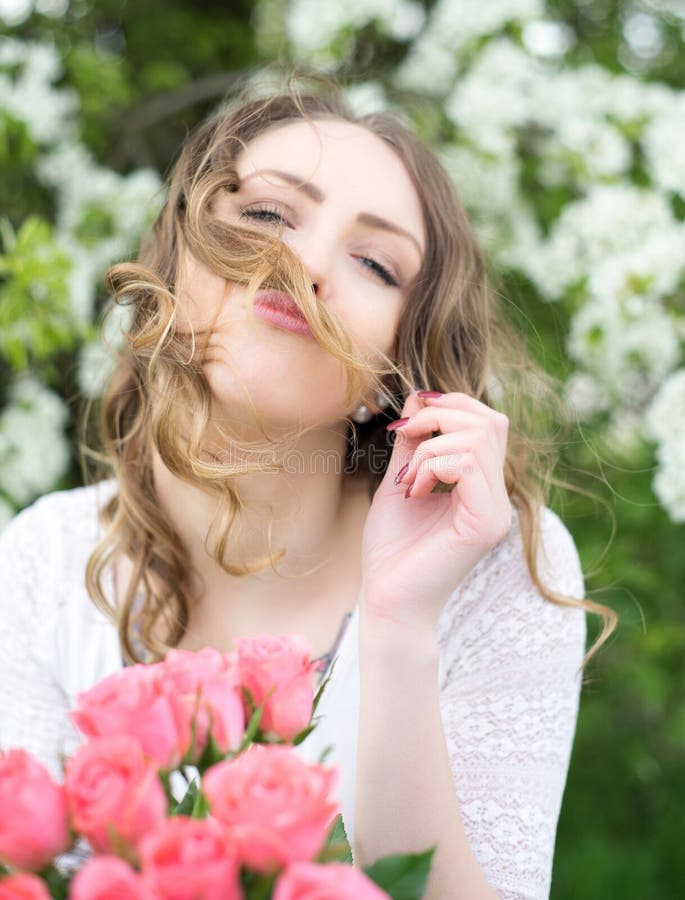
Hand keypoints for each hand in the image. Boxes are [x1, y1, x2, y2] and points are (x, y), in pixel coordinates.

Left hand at [360, 390, 511, 635]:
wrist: (386, 599)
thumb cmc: (391, 548)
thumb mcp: (401, 479)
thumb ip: (415, 442)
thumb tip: (421, 395)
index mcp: (481, 486)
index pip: (485, 421)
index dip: (448, 405)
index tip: (406, 426)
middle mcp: (497, 497)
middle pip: (490, 420)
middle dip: (440, 414)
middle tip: (404, 438)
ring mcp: (496, 511)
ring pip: (479, 437)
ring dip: (431, 445)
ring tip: (409, 479)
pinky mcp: (486, 524)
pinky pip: (469, 464)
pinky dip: (433, 465)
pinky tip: (415, 492)